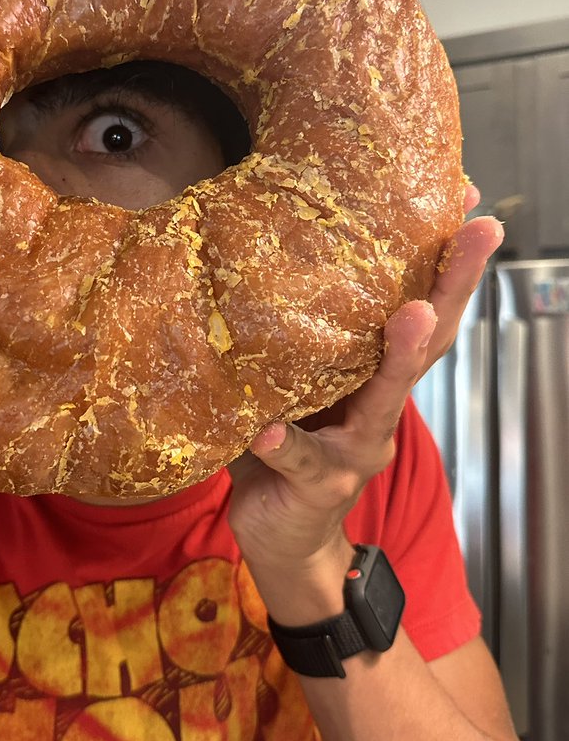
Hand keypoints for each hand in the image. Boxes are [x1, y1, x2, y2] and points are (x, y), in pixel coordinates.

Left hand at [227, 190, 502, 621]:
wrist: (283, 538)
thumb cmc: (289, 446)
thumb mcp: (298, 383)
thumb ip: (298, 338)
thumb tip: (263, 252)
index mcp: (374, 376)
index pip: (421, 309)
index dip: (446, 261)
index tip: (469, 201)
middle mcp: (378, 408)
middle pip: (428, 343)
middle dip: (454, 285)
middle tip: (478, 232)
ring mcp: (355, 450)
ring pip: (382, 400)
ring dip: (400, 356)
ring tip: (407, 315)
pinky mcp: (318, 486)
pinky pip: (302, 462)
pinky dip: (288, 446)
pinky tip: (272, 431)